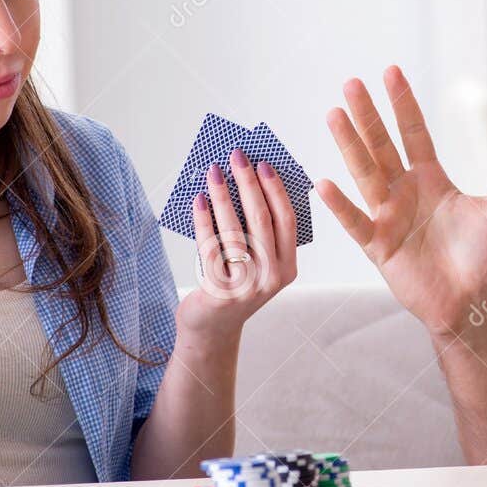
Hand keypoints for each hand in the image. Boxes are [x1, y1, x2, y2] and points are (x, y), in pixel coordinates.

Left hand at [175, 148, 299, 336]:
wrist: (212, 329)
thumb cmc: (235, 287)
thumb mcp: (258, 265)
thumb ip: (259, 234)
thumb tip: (247, 183)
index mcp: (288, 268)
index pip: (286, 220)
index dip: (275, 189)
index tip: (263, 164)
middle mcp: (271, 277)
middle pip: (261, 219)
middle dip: (248, 183)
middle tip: (237, 157)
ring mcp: (246, 286)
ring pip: (234, 229)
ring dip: (223, 195)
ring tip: (213, 172)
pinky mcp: (220, 291)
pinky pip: (210, 245)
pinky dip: (203, 218)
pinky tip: (198, 199)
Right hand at [316, 66, 486, 337]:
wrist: (473, 304)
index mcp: (431, 179)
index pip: (413, 132)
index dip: (403, 104)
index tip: (391, 71)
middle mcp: (405, 192)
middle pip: (381, 145)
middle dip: (367, 115)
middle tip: (351, 83)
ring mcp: (388, 217)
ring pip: (365, 174)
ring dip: (350, 146)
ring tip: (334, 115)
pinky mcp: (379, 247)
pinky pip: (357, 222)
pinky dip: (341, 205)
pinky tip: (324, 183)